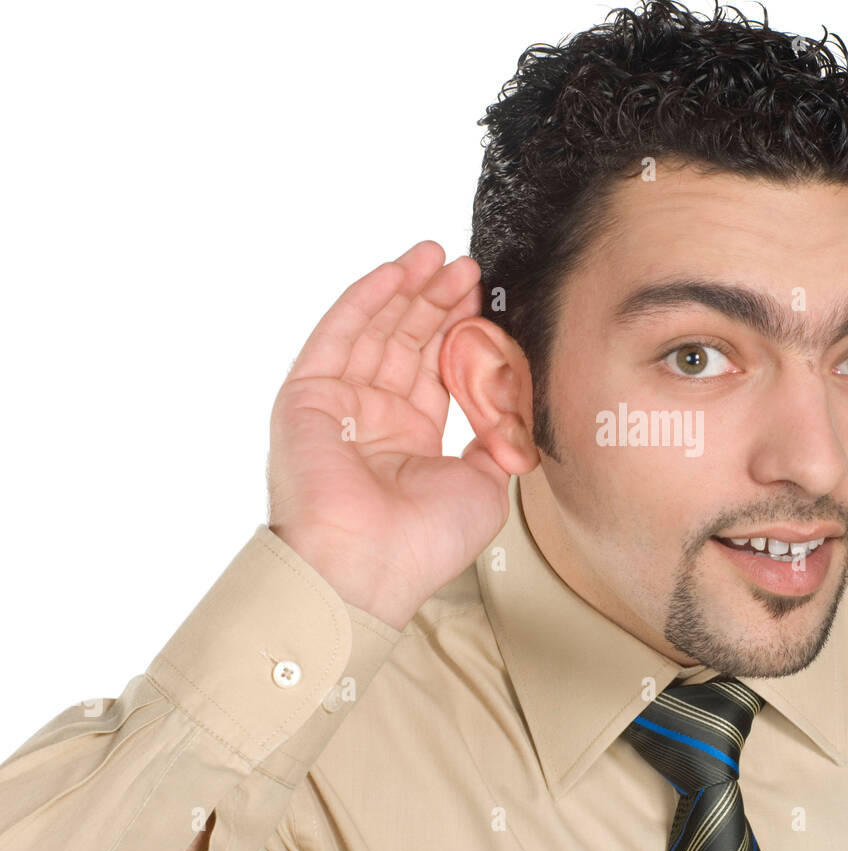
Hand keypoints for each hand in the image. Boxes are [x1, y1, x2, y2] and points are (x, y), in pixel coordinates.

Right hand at [267, 241, 512, 629]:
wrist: (368, 567)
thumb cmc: (423, 542)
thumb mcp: (486, 485)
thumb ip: (495, 437)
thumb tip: (511, 403)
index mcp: (409, 441)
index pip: (435, 370)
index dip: (460, 333)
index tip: (485, 300)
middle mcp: (372, 420)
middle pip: (407, 343)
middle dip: (438, 303)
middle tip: (467, 267)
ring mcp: (338, 406)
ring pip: (375, 331)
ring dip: (406, 291)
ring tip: (438, 257)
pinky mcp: (307, 397)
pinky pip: (338, 335)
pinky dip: (366, 300)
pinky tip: (395, 272)